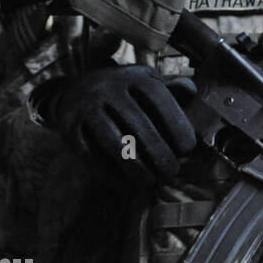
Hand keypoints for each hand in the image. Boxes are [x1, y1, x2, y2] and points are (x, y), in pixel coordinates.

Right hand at [37, 65, 196, 183]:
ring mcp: (85, 107)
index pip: (159, 100)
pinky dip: (110, 174)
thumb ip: (172, 89)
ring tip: (150, 182)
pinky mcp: (68, 128)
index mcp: (133, 76)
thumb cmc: (124, 93)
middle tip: (171, 172)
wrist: (74, 91)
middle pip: (138, 125)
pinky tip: (126, 185)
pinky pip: (90, 155)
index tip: (187, 149)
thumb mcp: (146, 82)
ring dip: (136, 168)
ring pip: (114, 143)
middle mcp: (107, 88)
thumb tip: (194, 92)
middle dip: (159, 154)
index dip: (177, 126)